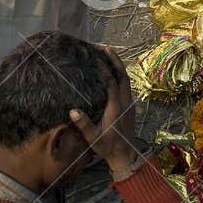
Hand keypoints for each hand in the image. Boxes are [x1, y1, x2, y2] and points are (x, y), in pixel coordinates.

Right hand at [70, 46, 138, 176]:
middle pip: (122, 75)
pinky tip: (112, 73)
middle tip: (104, 47)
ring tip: (108, 55)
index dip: (104, 68)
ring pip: (126, 79)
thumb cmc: (108, 147)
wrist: (126, 155)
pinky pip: (126, 85)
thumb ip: (84, 124)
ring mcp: (129, 103)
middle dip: (114, 60)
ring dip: (118, 66)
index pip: (111, 82)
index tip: (96, 56)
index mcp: (116, 106)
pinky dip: (120, 75)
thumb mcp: (93, 138)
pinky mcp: (130, 106)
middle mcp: (125, 102)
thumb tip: (72, 111)